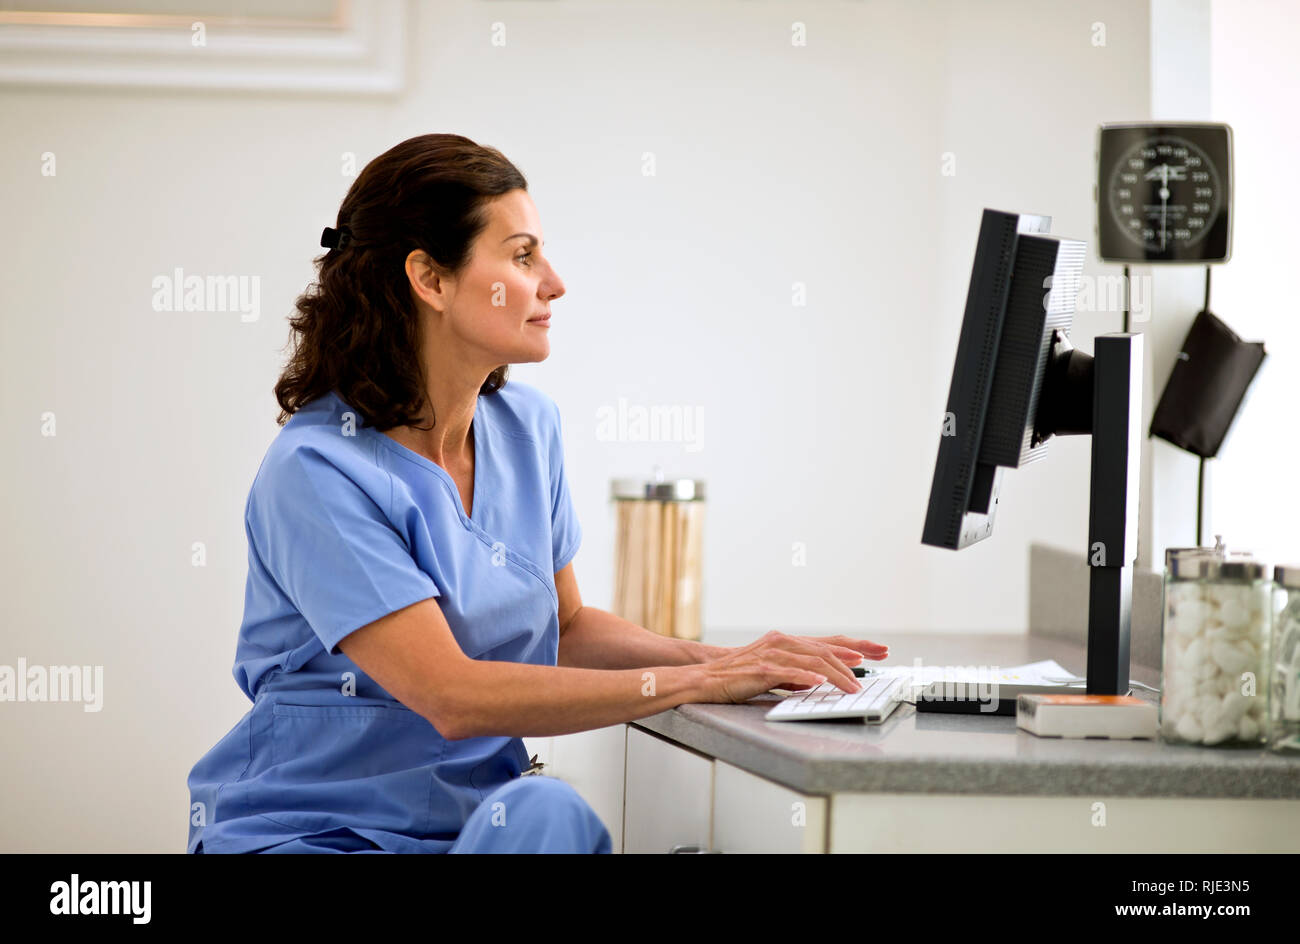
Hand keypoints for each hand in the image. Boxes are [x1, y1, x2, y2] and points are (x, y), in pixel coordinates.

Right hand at [693, 631, 889, 704]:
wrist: (707, 678)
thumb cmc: (738, 677)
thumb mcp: (772, 674)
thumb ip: (794, 675)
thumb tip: (815, 681)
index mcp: (786, 642)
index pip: (826, 642)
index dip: (853, 646)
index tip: (877, 651)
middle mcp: (781, 643)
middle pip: (825, 649)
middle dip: (854, 656)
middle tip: (877, 662)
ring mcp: (771, 655)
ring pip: (812, 660)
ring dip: (836, 673)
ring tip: (853, 684)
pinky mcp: (761, 670)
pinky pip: (788, 672)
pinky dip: (806, 677)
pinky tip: (820, 681)